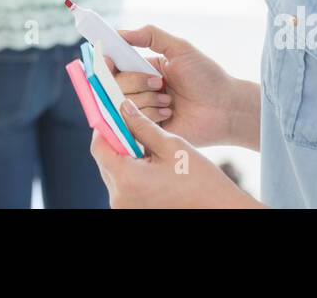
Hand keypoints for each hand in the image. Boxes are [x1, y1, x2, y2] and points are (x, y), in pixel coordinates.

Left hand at [90, 100, 254, 207]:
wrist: (218, 209)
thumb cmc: (199, 179)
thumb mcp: (171, 145)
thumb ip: (142, 125)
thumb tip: (123, 107)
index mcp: (126, 179)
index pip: (99, 146)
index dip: (105, 126)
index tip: (114, 112)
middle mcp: (119, 197)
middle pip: (105, 159)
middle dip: (116, 139)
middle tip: (131, 123)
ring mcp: (124, 207)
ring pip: (113, 171)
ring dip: (124, 155)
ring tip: (146, 144)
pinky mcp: (132, 210)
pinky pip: (123, 184)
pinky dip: (131, 170)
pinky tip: (149, 161)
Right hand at [106, 25, 244, 147]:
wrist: (225, 108)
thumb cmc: (206, 77)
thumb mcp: (180, 48)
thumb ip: (150, 36)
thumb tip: (119, 32)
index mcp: (143, 69)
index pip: (113, 66)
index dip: (106, 63)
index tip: (108, 60)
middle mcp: (139, 90)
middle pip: (114, 85)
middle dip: (137, 82)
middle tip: (161, 84)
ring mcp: (142, 111)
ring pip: (122, 103)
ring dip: (148, 100)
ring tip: (170, 101)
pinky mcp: (147, 130)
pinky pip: (133, 121)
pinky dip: (151, 115)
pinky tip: (169, 114)